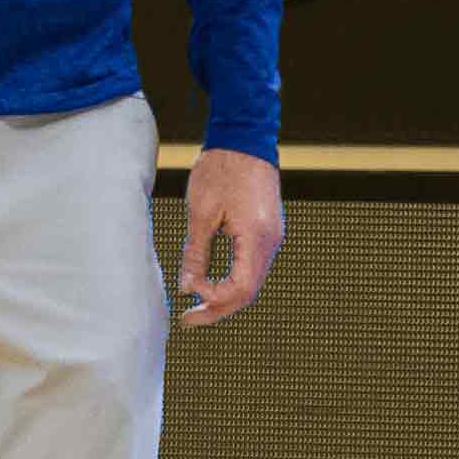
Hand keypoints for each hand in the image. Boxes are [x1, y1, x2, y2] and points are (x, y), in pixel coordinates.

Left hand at [176, 147, 283, 327]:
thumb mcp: (200, 213)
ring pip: (252, 281)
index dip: (212, 302)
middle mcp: (271, 241)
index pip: (239, 290)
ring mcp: (273, 236)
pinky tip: (212, 283)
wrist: (245, 137)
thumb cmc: (221, 169)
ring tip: (196, 305)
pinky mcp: (268, 230)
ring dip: (225, 296)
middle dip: (217, 309)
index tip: (185, 298)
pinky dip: (233, 280)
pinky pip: (253, 266)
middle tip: (187, 320)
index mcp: (256, 237)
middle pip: (248, 292)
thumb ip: (195, 254)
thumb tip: (186, 288)